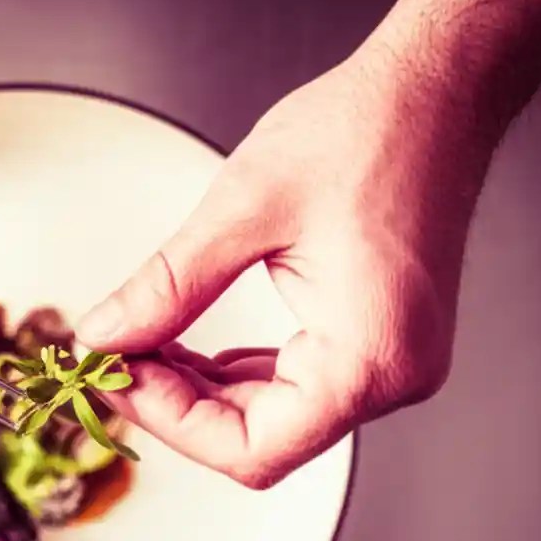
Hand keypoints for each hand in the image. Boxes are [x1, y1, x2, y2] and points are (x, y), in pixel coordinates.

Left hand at [76, 49, 496, 488]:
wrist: (436, 92)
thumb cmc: (365, 133)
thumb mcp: (243, 209)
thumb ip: (167, 287)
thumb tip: (104, 337)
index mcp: (369, 359)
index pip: (253, 449)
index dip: (169, 422)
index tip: (112, 374)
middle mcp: (391, 377)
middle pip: (261, 440)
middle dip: (174, 404)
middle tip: (110, 357)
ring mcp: (388, 362)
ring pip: (272, 416)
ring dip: (199, 390)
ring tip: (136, 345)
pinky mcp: (374, 339)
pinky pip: (292, 382)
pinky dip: (232, 372)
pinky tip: (185, 343)